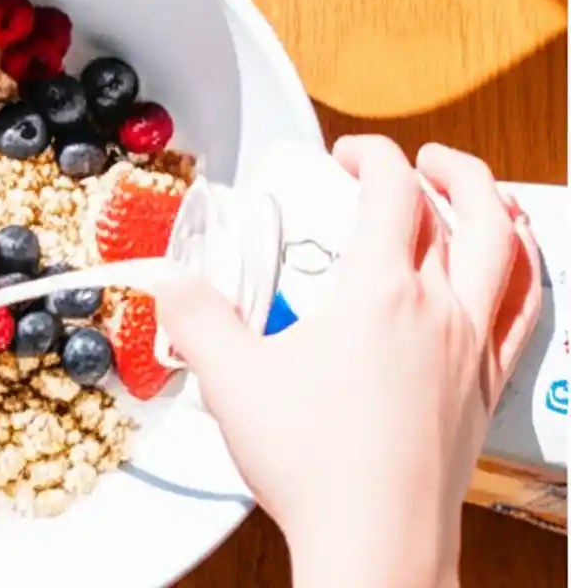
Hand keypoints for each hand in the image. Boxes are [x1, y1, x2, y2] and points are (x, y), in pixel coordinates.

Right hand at [153, 137, 540, 585]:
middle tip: (419, 161)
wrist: (375, 539)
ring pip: (509, 254)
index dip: (371, 155)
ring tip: (476, 197)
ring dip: (494, 209)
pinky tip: (507, 277)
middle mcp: (439, 312)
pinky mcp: (486, 388)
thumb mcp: (233, 379)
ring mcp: (472, 349)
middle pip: (469, 208)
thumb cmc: (318, 466)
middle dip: (444, 169)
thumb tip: (171, 283)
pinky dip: (522, 274)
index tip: (347, 155)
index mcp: (381, 295)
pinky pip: (523, 311)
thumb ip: (196, 318)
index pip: (392, 192)